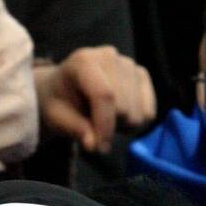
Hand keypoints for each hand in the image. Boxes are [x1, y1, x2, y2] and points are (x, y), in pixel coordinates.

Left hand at [35, 46, 154, 153]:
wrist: (66, 88)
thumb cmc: (59, 102)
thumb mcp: (57, 117)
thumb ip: (74, 128)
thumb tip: (93, 144)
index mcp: (84, 61)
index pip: (104, 95)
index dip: (105, 126)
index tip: (100, 148)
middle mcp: (110, 56)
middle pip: (124, 107)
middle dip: (110, 127)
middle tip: (93, 127)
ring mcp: (129, 64)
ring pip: (138, 112)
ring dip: (122, 125)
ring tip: (104, 119)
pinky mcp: (142, 75)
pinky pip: (149, 110)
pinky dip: (135, 121)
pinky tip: (118, 115)